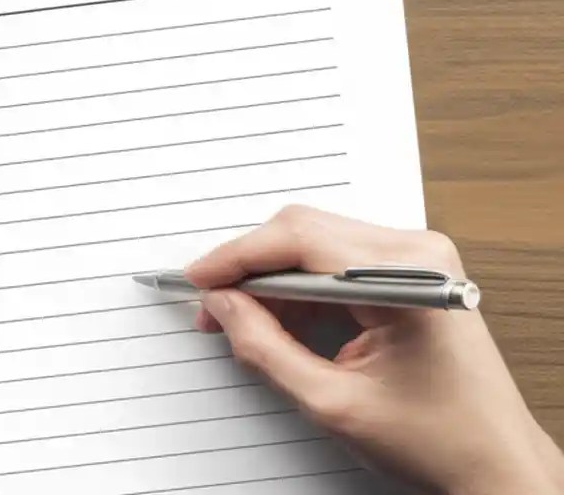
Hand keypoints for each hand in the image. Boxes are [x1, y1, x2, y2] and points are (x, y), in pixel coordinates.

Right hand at [186, 206, 563, 494]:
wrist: (495, 462)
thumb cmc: (440, 439)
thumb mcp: (333, 402)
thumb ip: (266, 348)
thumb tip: (222, 307)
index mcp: (407, 276)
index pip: (299, 239)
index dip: (237, 256)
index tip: (199, 279)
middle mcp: (417, 254)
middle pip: (304, 232)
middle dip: (251, 269)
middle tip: (214, 308)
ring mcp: (417, 259)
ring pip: (314, 244)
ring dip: (273, 281)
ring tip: (246, 324)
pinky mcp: (410, 273)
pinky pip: (335, 262)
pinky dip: (300, 289)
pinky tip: (282, 322)